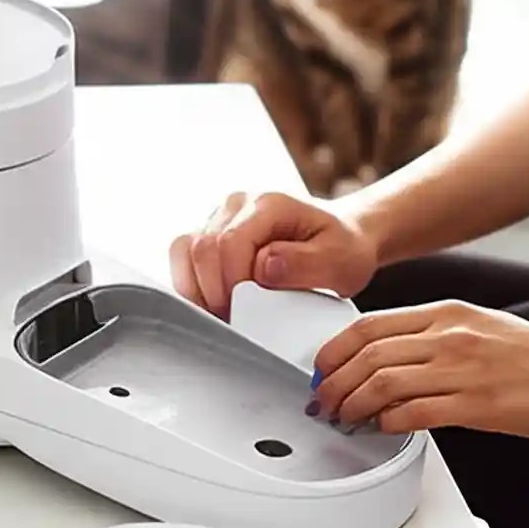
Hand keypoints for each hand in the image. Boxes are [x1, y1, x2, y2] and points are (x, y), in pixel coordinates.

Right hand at [168, 192, 378, 318]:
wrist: (344, 236)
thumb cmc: (343, 249)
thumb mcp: (341, 261)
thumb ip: (304, 264)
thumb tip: (262, 268)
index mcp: (269, 204)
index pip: (230, 243)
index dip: (230, 285)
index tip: (245, 317)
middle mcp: (238, 204)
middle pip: (200, 247)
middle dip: (212, 293)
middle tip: (234, 324)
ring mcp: (221, 216)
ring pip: (184, 250)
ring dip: (197, 290)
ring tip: (223, 316)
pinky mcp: (211, 233)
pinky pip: (184, 257)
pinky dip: (192, 285)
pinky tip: (214, 306)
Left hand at [312, 300, 528, 443]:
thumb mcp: (484, 329)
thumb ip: (438, 338)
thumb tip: (393, 359)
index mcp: (449, 313)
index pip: (370, 325)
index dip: (334, 351)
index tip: (323, 370)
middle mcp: (451, 335)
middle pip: (367, 354)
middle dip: (334, 383)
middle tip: (324, 403)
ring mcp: (464, 369)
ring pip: (382, 383)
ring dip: (353, 406)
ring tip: (345, 421)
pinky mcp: (478, 405)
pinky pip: (414, 413)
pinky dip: (387, 424)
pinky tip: (382, 431)